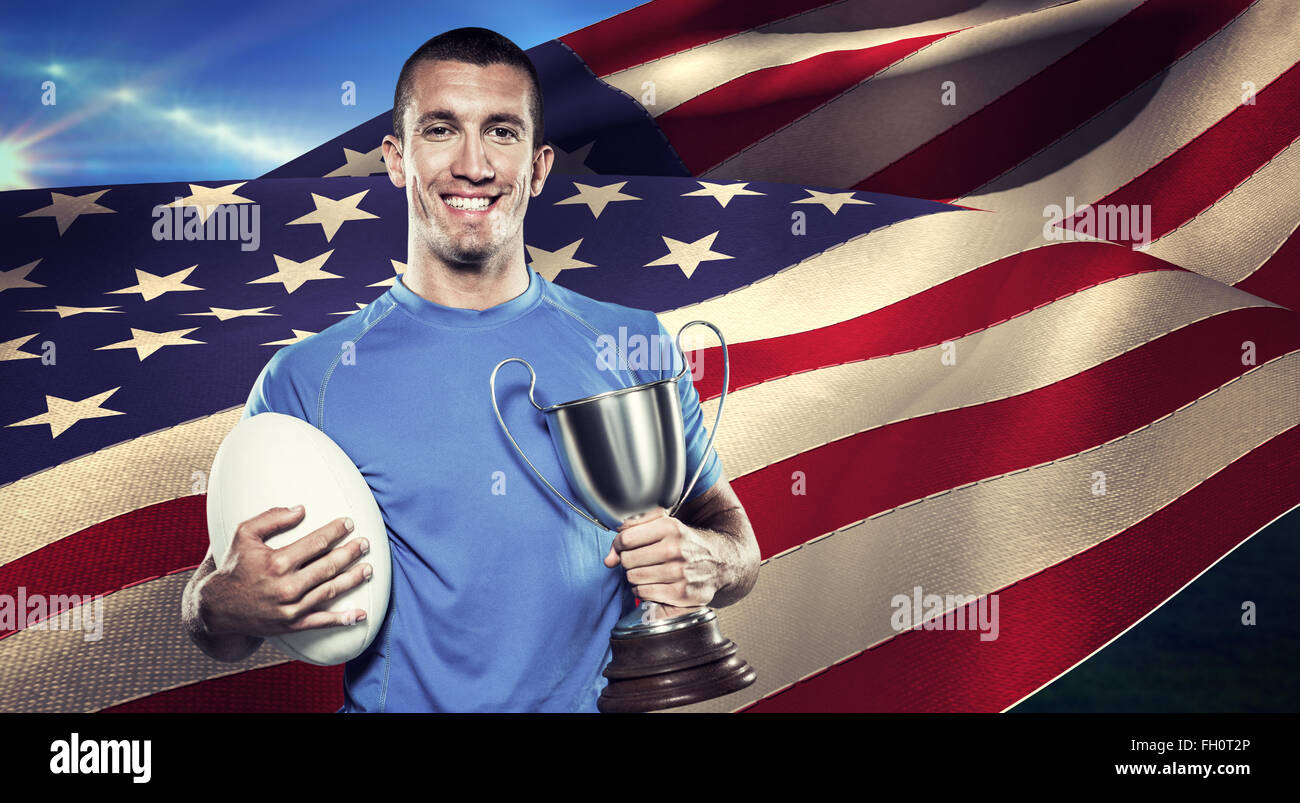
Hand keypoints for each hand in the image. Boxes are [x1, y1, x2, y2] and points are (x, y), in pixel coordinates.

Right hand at [197, 505, 372, 637]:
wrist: (218, 608)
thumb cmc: (235, 566)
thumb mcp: (244, 535)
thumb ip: (272, 518)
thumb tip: (302, 509)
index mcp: (276, 562)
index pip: (316, 543)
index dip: (336, 531)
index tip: (350, 523)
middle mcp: (286, 586)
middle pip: (329, 566)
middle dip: (351, 553)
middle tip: (366, 544)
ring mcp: (290, 608)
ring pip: (330, 591)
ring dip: (353, 579)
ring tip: (369, 569)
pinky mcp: (292, 625)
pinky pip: (322, 622)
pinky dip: (343, 619)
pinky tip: (360, 614)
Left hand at [603, 507, 724, 614]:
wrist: (722, 561)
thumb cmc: (687, 542)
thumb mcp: (665, 526)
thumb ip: (632, 532)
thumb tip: (608, 560)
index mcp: (670, 527)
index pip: (625, 538)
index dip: (620, 544)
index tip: (626, 547)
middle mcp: (676, 549)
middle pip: (627, 560)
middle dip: (629, 561)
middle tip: (641, 560)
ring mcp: (680, 573)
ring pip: (633, 578)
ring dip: (636, 576)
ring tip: (648, 572)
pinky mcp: (682, 594)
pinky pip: (644, 593)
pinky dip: (643, 590)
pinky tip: (655, 584)